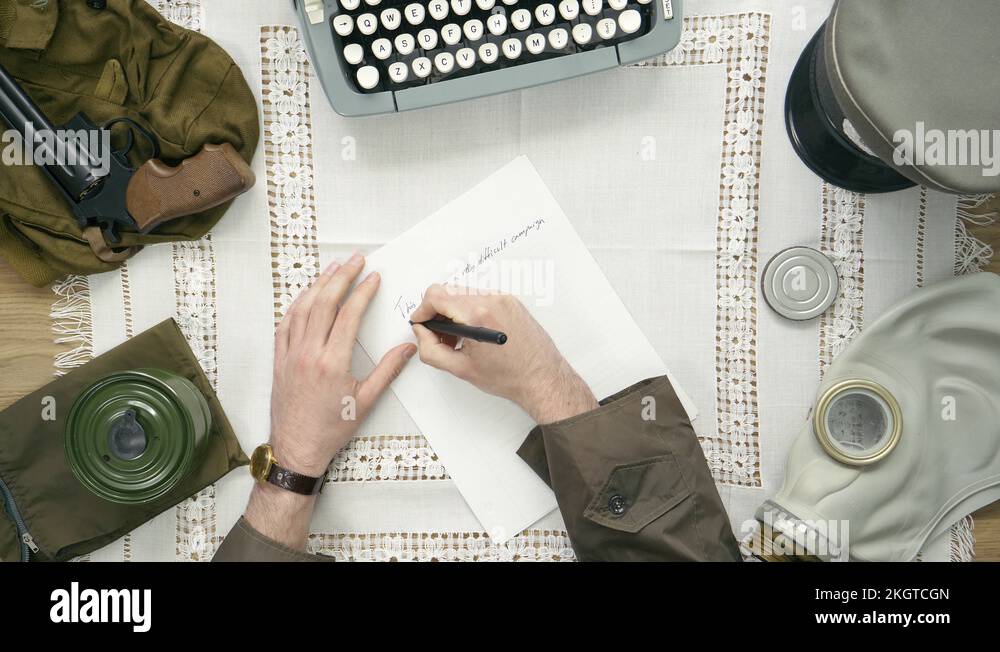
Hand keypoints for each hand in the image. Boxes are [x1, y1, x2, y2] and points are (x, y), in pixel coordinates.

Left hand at [270, 253, 415, 474]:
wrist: (296, 448)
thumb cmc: (331, 429)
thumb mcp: (366, 401)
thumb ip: (388, 371)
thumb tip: (408, 347)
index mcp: (333, 363)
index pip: (349, 315)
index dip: (363, 292)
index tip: (373, 277)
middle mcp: (309, 354)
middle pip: (324, 303)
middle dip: (342, 277)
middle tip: (355, 260)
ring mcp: (290, 355)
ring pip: (303, 308)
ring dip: (318, 284)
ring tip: (333, 268)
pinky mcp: (279, 360)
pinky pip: (285, 323)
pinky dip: (297, 304)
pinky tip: (307, 295)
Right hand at [410, 284, 597, 423]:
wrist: (542, 378)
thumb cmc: (509, 376)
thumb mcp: (460, 368)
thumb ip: (431, 349)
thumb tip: (421, 332)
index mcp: (477, 314)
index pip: (436, 296)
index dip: (422, 310)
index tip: (421, 323)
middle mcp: (491, 300)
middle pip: (448, 291)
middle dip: (437, 312)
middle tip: (439, 337)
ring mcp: (503, 298)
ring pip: (463, 293)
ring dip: (453, 312)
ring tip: (458, 339)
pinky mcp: (511, 301)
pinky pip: (480, 297)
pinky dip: (470, 311)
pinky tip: (473, 333)